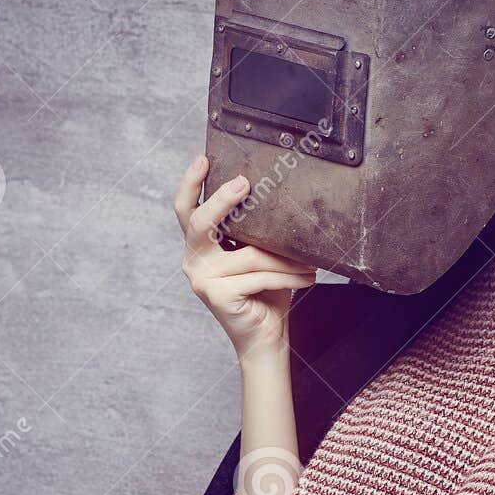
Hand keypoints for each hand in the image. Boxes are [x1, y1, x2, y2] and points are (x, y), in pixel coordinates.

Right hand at [173, 154, 316, 361]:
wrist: (265, 337)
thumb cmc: (265, 293)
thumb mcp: (259, 255)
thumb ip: (256, 232)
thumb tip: (278, 197)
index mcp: (199, 247)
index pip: (186, 210)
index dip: (190, 183)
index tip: (204, 158)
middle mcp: (193, 261)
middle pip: (200, 222)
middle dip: (222, 200)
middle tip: (244, 183)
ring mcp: (201, 279)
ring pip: (249, 254)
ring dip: (285, 258)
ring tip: (308, 261)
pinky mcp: (216, 296)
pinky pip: (258, 276)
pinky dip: (287, 276)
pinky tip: (307, 279)